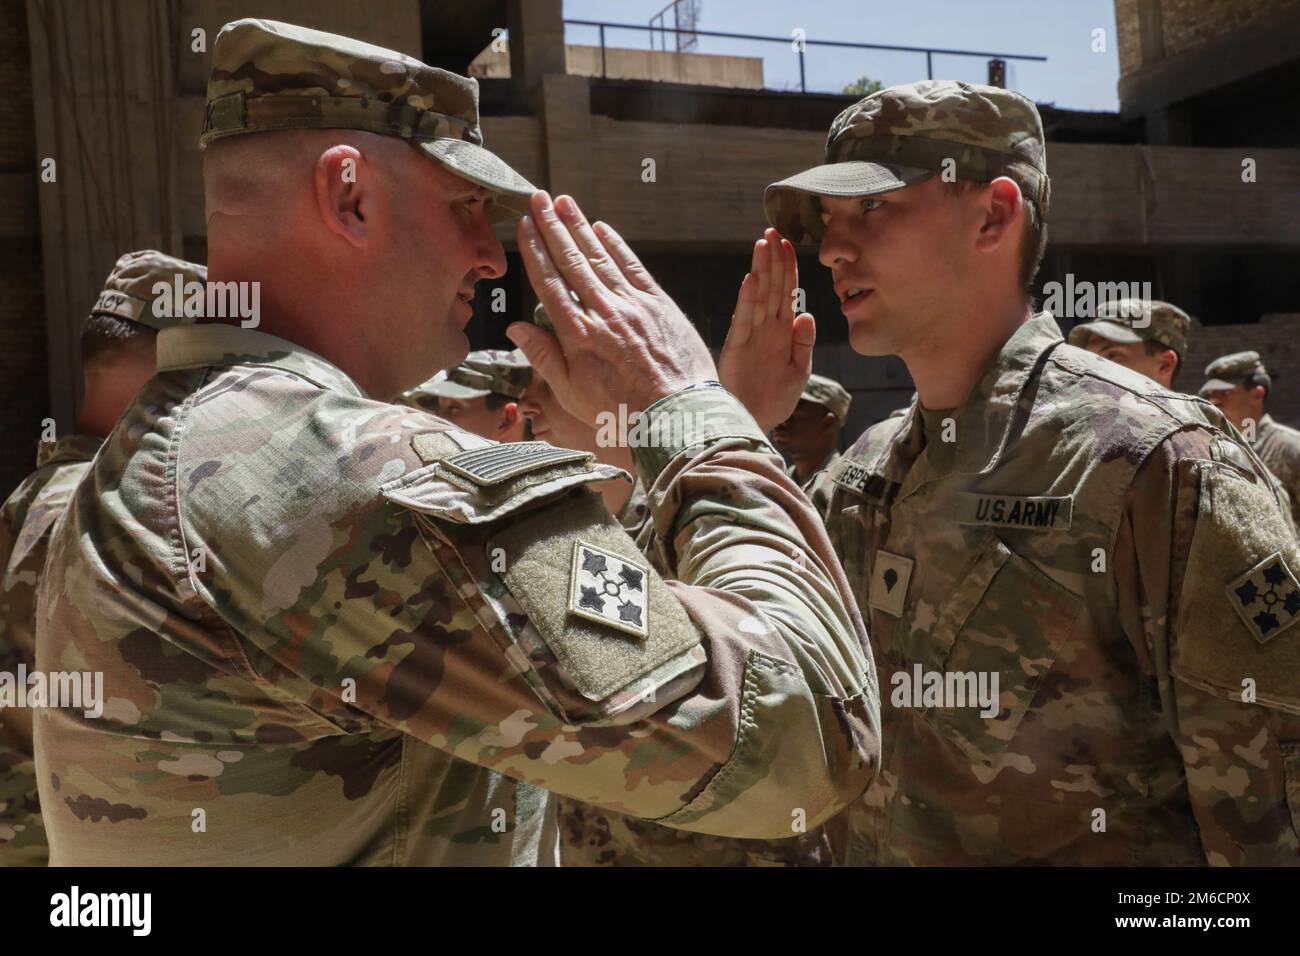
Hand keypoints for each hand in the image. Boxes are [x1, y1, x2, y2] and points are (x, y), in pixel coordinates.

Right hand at [507, 192, 716, 427]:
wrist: (678, 416)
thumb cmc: (623, 413)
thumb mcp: (572, 395)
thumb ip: (544, 358)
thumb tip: (515, 329)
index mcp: (577, 335)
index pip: (550, 282)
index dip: (535, 250)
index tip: (525, 225)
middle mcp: (603, 312)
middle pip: (572, 261)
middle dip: (553, 226)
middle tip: (539, 197)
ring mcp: (633, 305)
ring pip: (600, 258)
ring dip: (581, 227)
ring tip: (565, 202)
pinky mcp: (660, 305)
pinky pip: (634, 268)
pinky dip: (617, 246)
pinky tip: (603, 228)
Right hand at [718, 228, 815, 432]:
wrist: (754, 422)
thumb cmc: (775, 398)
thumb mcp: (799, 371)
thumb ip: (804, 344)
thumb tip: (808, 315)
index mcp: (782, 331)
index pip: (788, 292)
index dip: (789, 267)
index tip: (790, 243)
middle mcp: (766, 327)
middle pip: (772, 286)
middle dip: (774, 258)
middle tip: (774, 229)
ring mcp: (751, 335)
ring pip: (759, 295)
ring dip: (761, 269)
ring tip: (763, 243)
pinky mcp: (738, 346)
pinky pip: (744, 319)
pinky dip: (747, 299)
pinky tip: (751, 279)